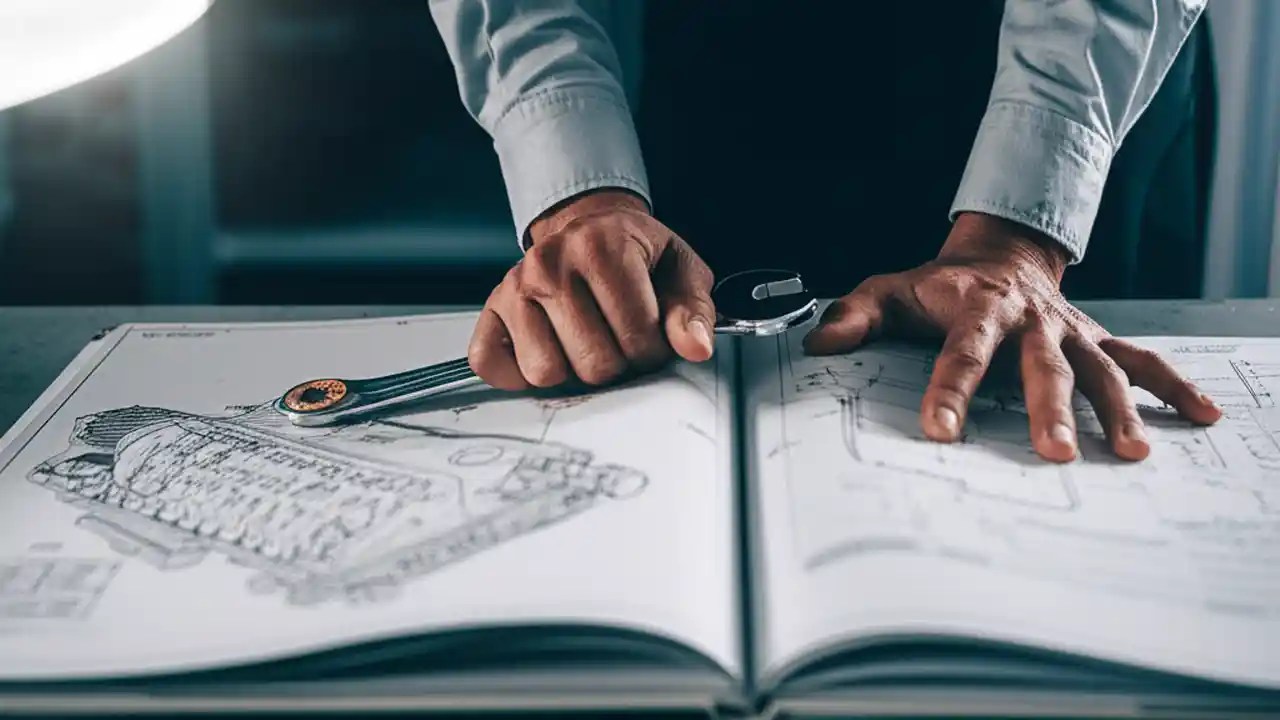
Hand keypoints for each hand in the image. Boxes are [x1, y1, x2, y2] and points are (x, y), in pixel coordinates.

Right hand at [468, 190, 715, 389]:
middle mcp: (550, 263)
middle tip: (618, 339)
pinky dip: (519, 373)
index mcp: (602, 246)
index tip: (649, 334)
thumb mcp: (680, 271)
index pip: (637, 337)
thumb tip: (694, 347)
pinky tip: (548, 349)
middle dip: (616, 363)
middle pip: (594, 363)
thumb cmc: (637, 254)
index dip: (653, 350)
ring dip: (572, 371)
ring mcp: (514, 287)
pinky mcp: (491, 311)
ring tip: (586, 342)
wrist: (590, 229)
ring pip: (546, 373)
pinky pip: (493, 366)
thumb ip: (693, 311)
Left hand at [802, 212, 1221, 462]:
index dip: (951, 389)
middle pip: (1042, 366)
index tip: (941, 431)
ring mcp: (1070, 331)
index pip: (962, 352)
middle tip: (1054, 453)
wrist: (1000, 251)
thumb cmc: (939, 284)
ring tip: (1129, 452)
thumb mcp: (890, 290)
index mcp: (977, 308)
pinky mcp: (1096, 340)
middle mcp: (1031, 320)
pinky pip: (1141, 361)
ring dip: (1118, 409)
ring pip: (1099, 369)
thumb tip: (816, 346)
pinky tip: (1203, 416)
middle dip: (1049, 409)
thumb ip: (854, 316)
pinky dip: (1173, 386)